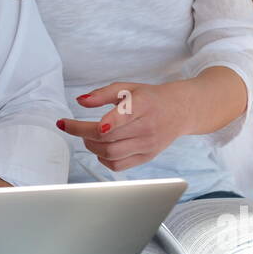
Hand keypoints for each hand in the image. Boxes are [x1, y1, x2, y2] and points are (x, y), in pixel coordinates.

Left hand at [57, 80, 191, 172]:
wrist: (179, 111)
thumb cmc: (151, 98)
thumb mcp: (127, 88)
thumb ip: (102, 94)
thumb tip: (80, 101)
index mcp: (143, 105)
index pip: (121, 117)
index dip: (103, 123)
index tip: (84, 124)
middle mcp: (147, 127)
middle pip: (108, 138)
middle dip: (83, 133)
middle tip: (73, 126)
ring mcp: (147, 145)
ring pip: (111, 154)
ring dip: (91, 147)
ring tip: (86, 137)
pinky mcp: (146, 157)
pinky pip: (118, 165)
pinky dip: (103, 159)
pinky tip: (100, 148)